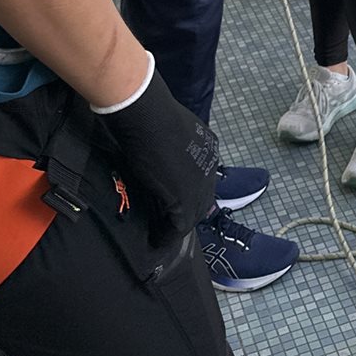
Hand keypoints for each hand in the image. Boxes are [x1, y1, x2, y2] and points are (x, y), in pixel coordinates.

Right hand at [94, 60, 218, 241]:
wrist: (145, 113)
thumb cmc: (149, 112)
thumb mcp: (165, 130)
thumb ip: (168, 146)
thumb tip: (155, 156)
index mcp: (207, 146)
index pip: (200, 178)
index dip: (187, 192)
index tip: (171, 203)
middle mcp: (209, 165)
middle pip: (202, 198)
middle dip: (186, 213)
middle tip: (166, 226)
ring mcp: (199, 182)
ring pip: (192, 214)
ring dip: (176, 227)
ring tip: (159, 237)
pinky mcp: (184, 198)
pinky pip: (178, 225)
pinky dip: (166, 236)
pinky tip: (154, 242)